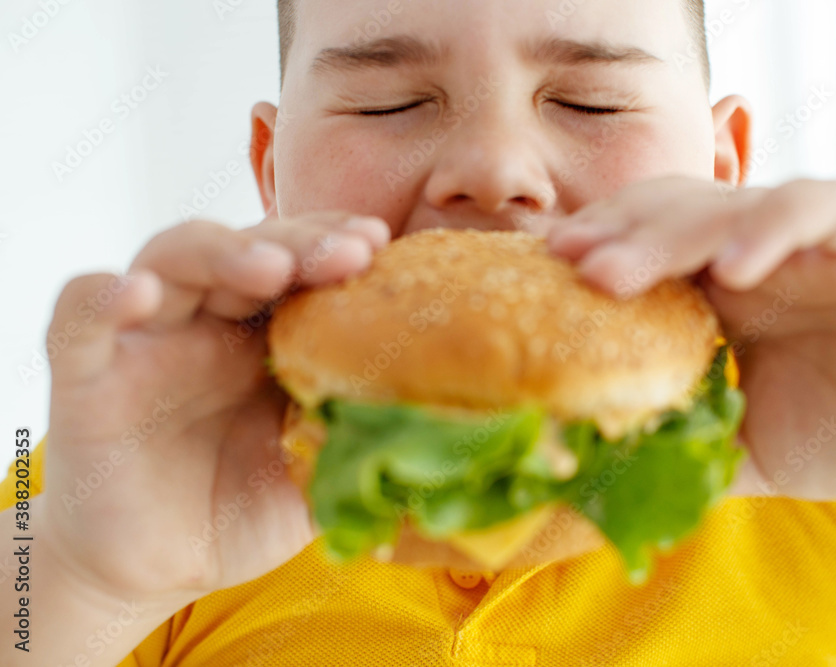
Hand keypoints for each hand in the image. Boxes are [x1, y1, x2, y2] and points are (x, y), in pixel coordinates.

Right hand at [42, 210, 388, 605]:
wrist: (160, 564)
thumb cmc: (243, 507)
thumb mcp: (315, 478)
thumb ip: (360, 450)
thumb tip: (437, 437)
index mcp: (270, 335)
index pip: (305, 266)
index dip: (339, 248)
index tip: (383, 245)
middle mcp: (212, 322)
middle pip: (251, 249)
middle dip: (302, 243)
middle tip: (351, 252)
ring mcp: (149, 341)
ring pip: (174, 260)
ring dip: (224, 252)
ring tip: (269, 265)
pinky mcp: (86, 377)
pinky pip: (78, 321)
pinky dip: (100, 297)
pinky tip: (134, 293)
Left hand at [548, 177, 835, 501]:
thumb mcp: (748, 448)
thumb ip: (684, 453)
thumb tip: (598, 487)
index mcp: (716, 292)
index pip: (639, 250)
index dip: (591, 260)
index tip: (536, 284)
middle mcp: (752, 251)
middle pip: (665, 216)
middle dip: (611, 238)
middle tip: (561, 266)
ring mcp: (806, 235)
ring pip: (724, 205)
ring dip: (666, 234)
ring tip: (611, 272)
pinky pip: (811, 208)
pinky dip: (768, 230)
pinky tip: (732, 267)